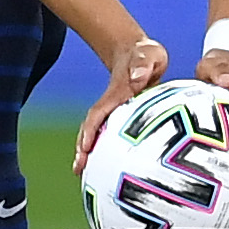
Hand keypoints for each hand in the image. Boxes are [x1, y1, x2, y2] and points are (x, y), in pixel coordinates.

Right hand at [74, 33, 169, 165]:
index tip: (85, 145)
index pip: (101, 111)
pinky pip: (110, 135)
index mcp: (119, 91)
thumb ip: (144, 63)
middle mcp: (113, 103)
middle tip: (78, 167)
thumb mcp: (149, 53)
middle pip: (93, 126)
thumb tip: (138, 77)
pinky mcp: (122, 117)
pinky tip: (107, 171)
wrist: (137, 53)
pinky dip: (105, 151)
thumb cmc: (145, 55)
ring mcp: (115, 111)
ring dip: (90, 151)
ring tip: (84, 175)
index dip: (92, 128)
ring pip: (99, 133)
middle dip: (83, 146)